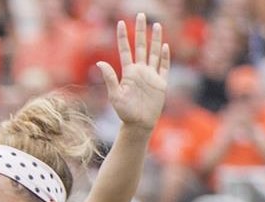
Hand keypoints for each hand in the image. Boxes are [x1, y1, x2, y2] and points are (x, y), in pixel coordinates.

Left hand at [97, 14, 168, 129]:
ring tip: (156, 24)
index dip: (123, 36)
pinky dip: (165, 56)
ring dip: (155, 39)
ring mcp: (151, 75)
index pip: (125, 50)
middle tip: (140, 15)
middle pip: (141, 46)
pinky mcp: (161, 83)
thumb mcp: (115, 95)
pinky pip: (164, 67)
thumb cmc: (124, 112)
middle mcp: (140, 71)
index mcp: (128, 72)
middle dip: (140, 30)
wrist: (139, 124)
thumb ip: (109, 78)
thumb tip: (99, 62)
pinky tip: (165, 46)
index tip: (120, 22)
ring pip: (154, 52)